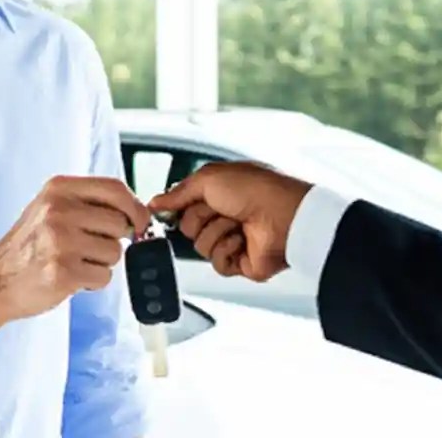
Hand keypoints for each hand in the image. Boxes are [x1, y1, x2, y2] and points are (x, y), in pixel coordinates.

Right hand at [0, 176, 150, 321]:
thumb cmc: (27, 247)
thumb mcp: (49, 208)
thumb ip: (88, 204)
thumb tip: (135, 212)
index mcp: (58, 189)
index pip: (115, 188)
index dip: (135, 207)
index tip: (139, 221)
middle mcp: (59, 210)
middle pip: (120, 222)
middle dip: (112, 240)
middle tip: (87, 248)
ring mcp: (61, 241)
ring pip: (115, 252)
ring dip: (101, 262)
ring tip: (74, 261)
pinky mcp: (64, 271)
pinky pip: (105, 276)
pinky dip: (93, 281)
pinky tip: (70, 277)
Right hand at [148, 162, 311, 281]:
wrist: (286, 215)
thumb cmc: (256, 189)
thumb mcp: (208, 178)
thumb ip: (178, 192)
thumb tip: (156, 201)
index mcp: (220, 192)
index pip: (185, 204)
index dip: (177, 207)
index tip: (168, 208)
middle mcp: (226, 215)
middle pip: (188, 226)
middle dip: (200, 218)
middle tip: (220, 210)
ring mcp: (234, 239)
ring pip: (201, 246)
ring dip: (216, 232)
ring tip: (237, 224)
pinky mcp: (242, 262)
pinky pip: (217, 264)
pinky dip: (227, 250)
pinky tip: (242, 240)